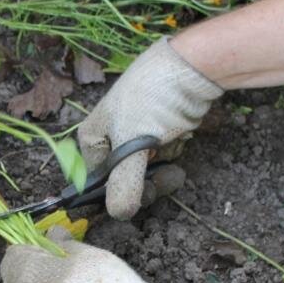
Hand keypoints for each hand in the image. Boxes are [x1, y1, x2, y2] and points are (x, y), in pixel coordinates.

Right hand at [78, 37, 222, 219]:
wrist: (192, 67)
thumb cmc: (152, 102)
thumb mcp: (133, 147)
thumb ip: (124, 185)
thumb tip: (118, 215)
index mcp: (91, 139)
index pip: (98, 183)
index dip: (119, 193)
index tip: (139, 195)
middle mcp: (110, 137)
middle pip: (125, 179)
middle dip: (148, 181)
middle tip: (166, 177)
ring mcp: (135, 133)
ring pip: (147, 169)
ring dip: (164, 168)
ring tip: (176, 156)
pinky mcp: (158, 129)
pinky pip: (162, 154)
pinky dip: (172, 151)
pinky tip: (180, 138)